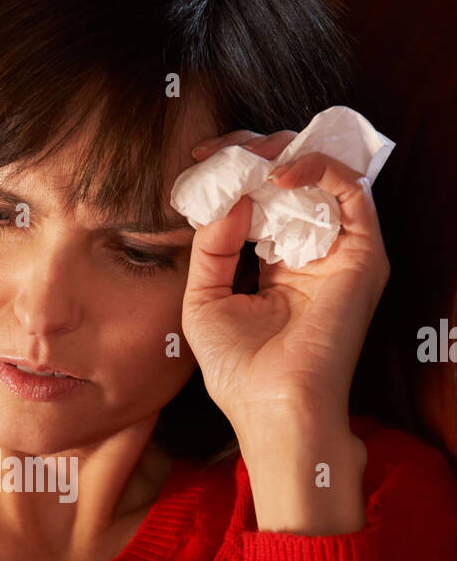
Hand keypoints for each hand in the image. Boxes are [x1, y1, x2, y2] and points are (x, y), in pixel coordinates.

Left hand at [180, 129, 389, 437]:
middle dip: (254, 154)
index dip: (232, 174)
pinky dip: (317, 168)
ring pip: (322, 177)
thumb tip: (230, 197)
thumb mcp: (203, 300)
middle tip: (220, 151)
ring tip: (248, 158)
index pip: (261, 201)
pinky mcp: (363, 254)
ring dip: (283, 154)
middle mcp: (312, 255)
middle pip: (291, 181)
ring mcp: (340, 253)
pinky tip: (276, 177)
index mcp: (276, 267)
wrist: (276, 409)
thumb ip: (211, 247)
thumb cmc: (240, 371)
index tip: (197, 161)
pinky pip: (351, 189)